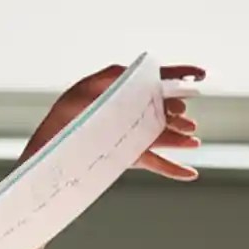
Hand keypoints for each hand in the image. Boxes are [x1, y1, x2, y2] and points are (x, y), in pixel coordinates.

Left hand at [33, 63, 205, 180]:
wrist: (47, 154)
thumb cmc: (63, 118)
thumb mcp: (85, 92)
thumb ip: (114, 78)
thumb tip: (144, 74)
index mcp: (120, 89)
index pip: (153, 78)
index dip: (178, 73)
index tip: (201, 74)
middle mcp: (129, 111)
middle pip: (160, 108)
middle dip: (176, 112)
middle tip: (185, 118)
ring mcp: (130, 134)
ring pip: (160, 135)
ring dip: (178, 138)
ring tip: (193, 141)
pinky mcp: (127, 156)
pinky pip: (153, 163)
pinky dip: (171, 169)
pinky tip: (190, 174)